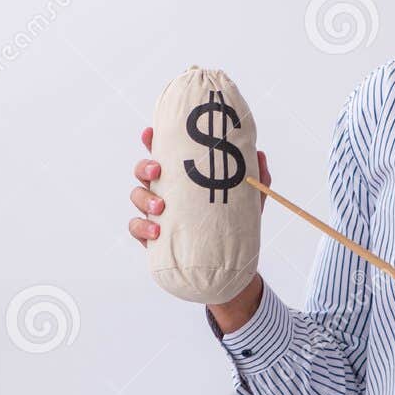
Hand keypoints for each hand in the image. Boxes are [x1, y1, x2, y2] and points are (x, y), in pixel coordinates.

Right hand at [127, 126, 269, 246]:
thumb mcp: (248, 200)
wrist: (226, 262)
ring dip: (144, 198)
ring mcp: (155, 213)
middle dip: (145, 167)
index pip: (163, 153)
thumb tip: (259, 154)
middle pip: (143, 171)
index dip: (152, 140)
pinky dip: (141, 228)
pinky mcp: (151, 236)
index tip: (150, 133)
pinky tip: (156, 232)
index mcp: (182, 177)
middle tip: (157, 171)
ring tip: (160, 207)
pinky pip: (135, 227)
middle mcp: (165, 190)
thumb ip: (255, 178)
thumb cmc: (233, 224)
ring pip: (137, 196)